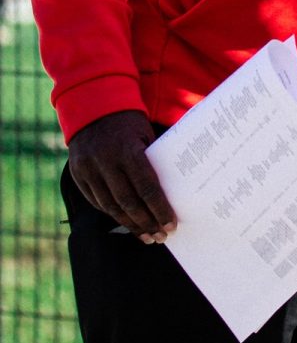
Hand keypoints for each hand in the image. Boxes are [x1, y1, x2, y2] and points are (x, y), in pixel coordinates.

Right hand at [69, 110, 176, 242]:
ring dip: (130, 224)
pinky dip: (113, 214)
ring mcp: (88, 169)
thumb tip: (174, 189)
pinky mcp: (77, 175)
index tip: (171, 224)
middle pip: (128, 202)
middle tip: (161, 236)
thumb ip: (153, 160)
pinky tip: (127, 222)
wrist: (92, 106)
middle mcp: (105, 161)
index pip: (146, 187)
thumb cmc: (128, 122)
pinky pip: (97, 202)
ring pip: (111, 206)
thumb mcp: (145, 134)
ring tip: (146, 236)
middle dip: (147, 222)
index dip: (159, 209)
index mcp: (127, 149)